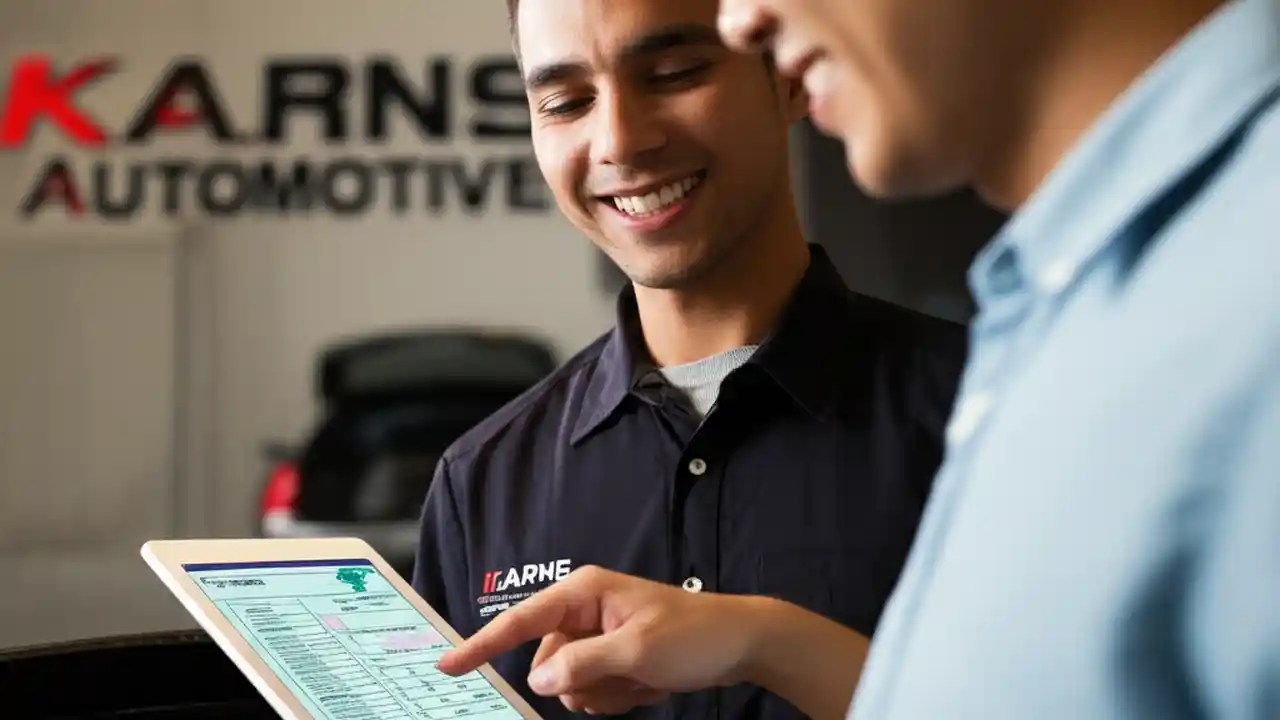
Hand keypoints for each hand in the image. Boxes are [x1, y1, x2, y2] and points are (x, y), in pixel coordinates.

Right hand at [437, 566, 772, 714]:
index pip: (521, 621)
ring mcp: (598, 637)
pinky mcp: (612, 658)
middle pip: (549, 664)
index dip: (481, 644)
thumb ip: (582, 665)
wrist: (740, 645)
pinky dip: (618, 697)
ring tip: (645, 677)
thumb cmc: (694, 635)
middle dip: (584, 683)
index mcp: (583, 592)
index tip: (445, 665)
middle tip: (628, 675)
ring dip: (606, 693)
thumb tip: (539, 679)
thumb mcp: (636, 651)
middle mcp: (584, 611)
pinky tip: (648, 684)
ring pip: (570, 685)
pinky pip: (593, 693)